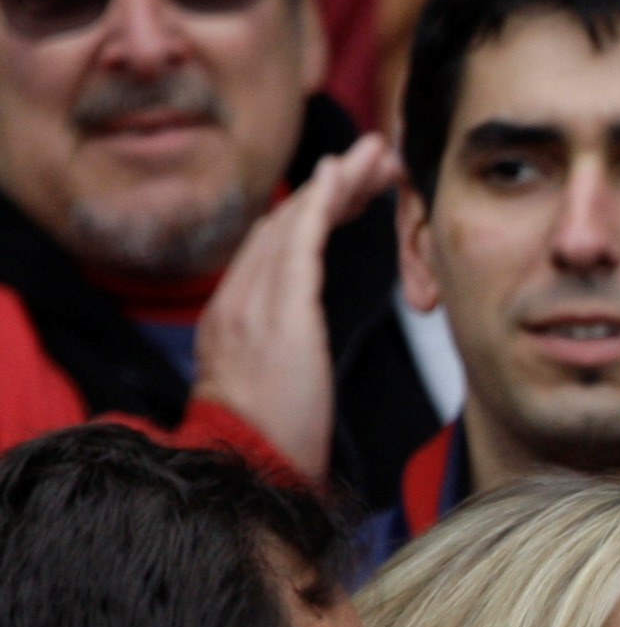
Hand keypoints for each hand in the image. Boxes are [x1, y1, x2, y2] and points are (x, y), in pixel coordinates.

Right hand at [190, 129, 396, 475]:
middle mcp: (236, 300)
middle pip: (284, 223)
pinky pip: (298, 243)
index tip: (353, 192)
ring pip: (294, 223)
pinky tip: (340, 176)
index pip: (276, 248)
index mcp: (235, 317)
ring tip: (376, 155)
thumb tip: (300, 348)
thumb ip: (285, 354)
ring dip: (337, 183)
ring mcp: (253, 303)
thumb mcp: (279, 389)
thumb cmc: (271, 446)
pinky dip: (318, 204)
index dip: (316, 212)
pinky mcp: (279, 314)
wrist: (249, 472)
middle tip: (377, 159)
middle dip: (333, 186)